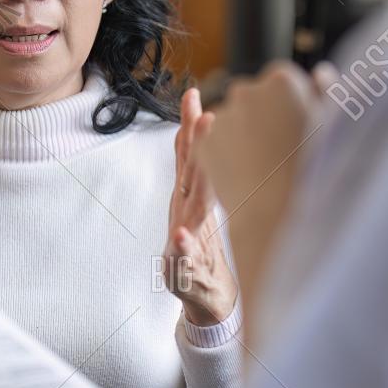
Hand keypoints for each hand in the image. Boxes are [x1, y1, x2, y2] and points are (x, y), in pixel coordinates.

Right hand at [198, 63, 322, 311]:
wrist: (199, 291)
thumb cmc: (202, 241)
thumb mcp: (204, 199)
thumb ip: (202, 163)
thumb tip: (202, 121)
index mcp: (192, 194)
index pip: (190, 154)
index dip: (191, 125)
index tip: (194, 95)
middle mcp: (184, 210)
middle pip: (190, 173)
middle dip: (195, 145)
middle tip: (206, 117)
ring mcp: (182, 236)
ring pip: (188, 210)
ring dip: (194, 189)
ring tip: (197, 166)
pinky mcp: (183, 265)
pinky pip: (182, 254)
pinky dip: (181, 245)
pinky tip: (181, 236)